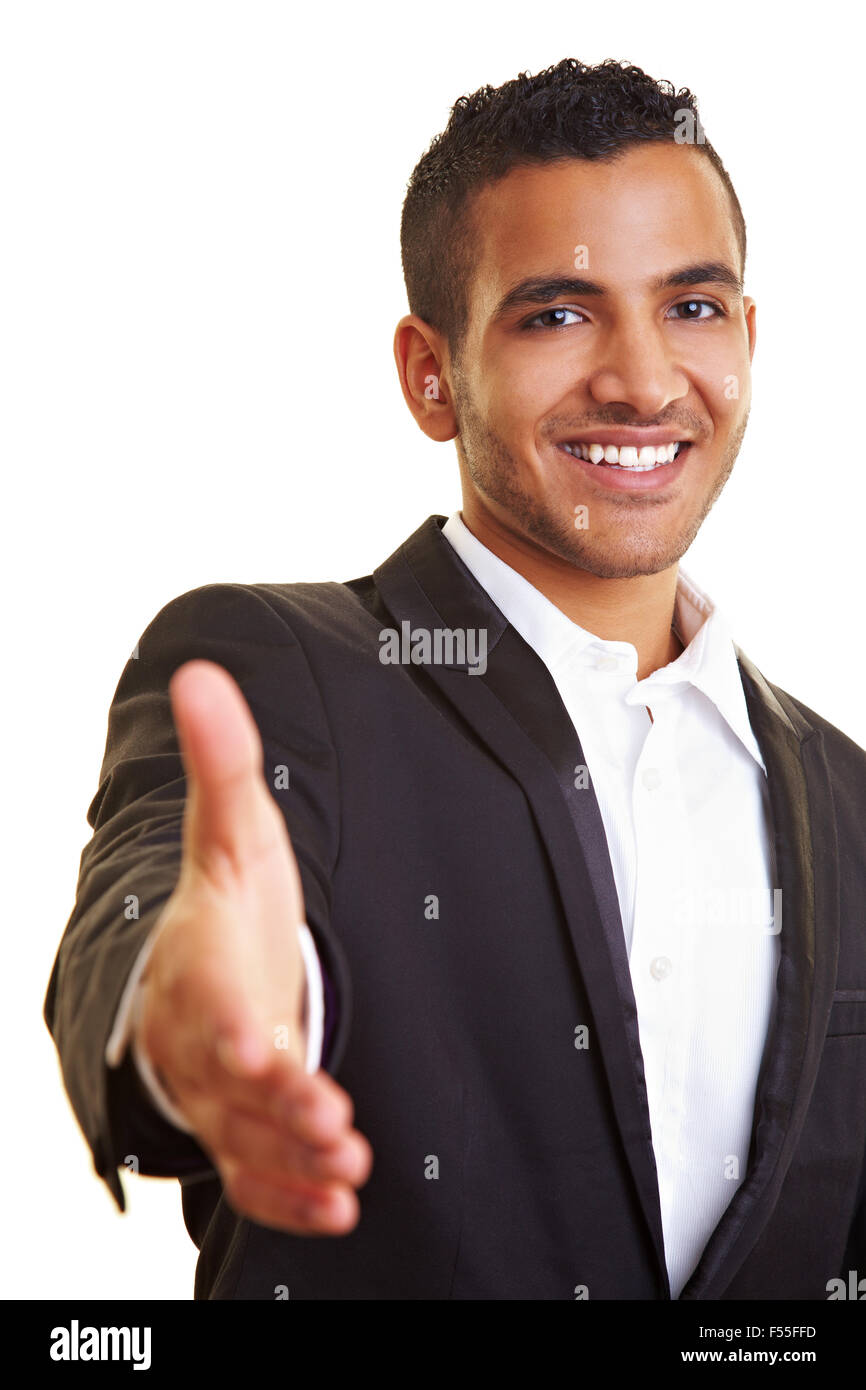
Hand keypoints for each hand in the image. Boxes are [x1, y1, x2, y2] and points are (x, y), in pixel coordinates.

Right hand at [134, 659, 371, 1234]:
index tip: (267, 1050)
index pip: (209, 1001)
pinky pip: (257, 1172)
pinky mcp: (246, 1128)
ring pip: (246, 1138)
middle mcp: (204, 1037)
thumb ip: (224, 758)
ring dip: (293, 1158)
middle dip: (276, 1106)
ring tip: (349, 1171)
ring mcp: (222, 1090)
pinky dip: (292, 1193)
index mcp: (200, 965)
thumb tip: (201, 671)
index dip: (233, 1028)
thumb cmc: (227, 900)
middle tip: (332, 1122)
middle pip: (229, 1083)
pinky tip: (342, 1204)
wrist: (207, 964)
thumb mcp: (234, 827)